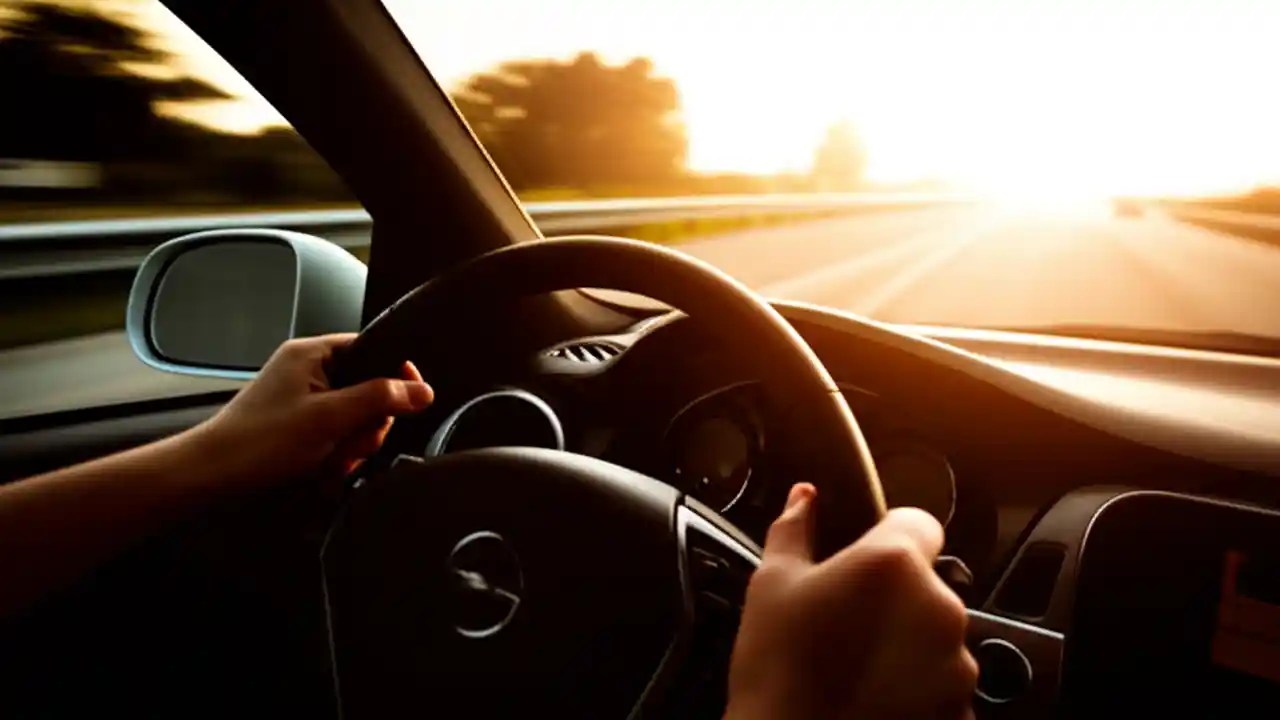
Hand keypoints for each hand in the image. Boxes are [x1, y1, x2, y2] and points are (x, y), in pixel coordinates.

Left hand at [189, 334, 433, 489]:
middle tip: (347, 442)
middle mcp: (309, 372)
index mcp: (312, 354)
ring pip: (357, 419)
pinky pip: (338, 437)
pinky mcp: (301, 428)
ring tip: (327, 460)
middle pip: (370, 390)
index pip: (373, 349)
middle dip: (366, 424)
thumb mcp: (329, 418)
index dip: (395, 376)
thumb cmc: (258, 442)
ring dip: (350, 445)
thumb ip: (379, 399)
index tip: (406, 401)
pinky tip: (321, 470)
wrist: (211, 478)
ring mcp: (305, 402)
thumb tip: (423, 389)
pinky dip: (336, 456)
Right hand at [725, 484, 976, 719]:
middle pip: (926, 583)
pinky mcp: (960, 709)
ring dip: (908, 643)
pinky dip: (917, 688)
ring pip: (935, 635)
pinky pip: (942, 684)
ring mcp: (955, 664)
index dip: (889, 535)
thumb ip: (794, 529)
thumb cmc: (777, 669)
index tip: (862, 559)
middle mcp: (938, 607)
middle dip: (893, 598)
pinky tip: (873, 696)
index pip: (918, 522)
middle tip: (844, 622)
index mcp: (893, 563)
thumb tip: (804, 496)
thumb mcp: (772, 585)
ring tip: (855, 666)